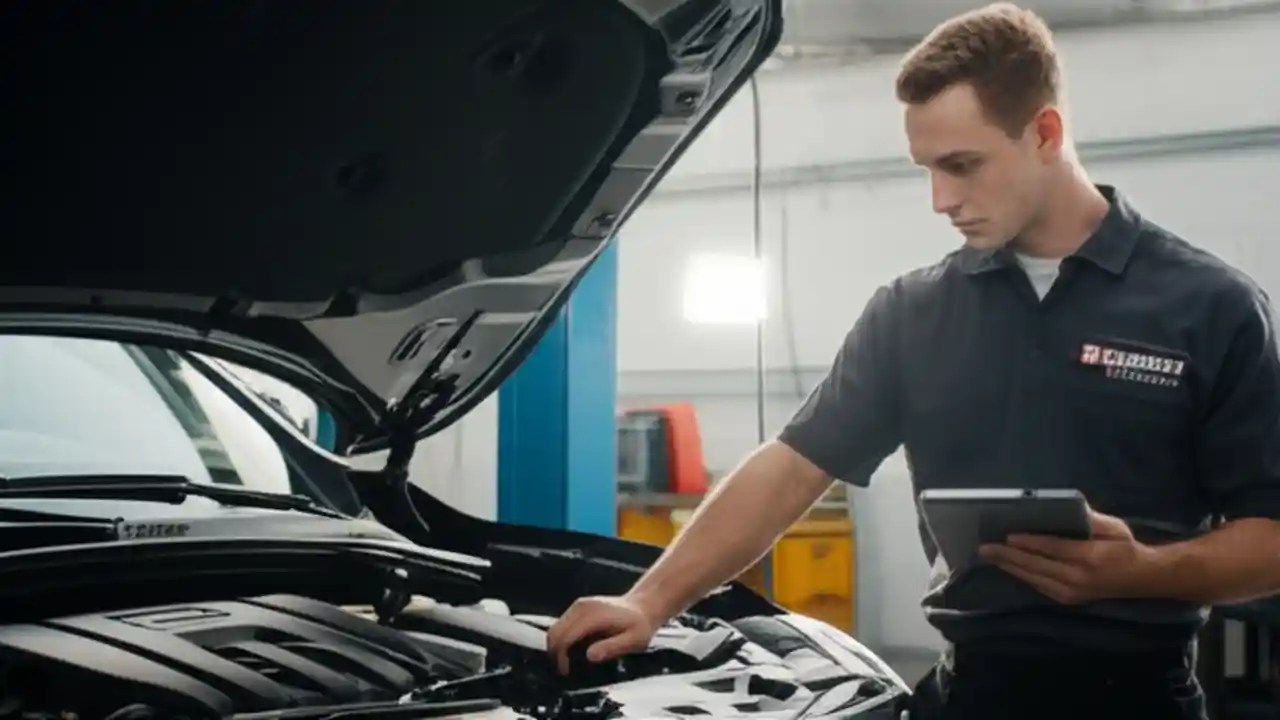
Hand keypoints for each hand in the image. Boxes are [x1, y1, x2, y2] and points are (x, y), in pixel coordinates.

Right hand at [545, 594, 658, 674]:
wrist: (643, 607)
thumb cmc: (639, 626)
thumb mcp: (634, 640)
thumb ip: (612, 647)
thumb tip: (590, 656)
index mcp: (594, 615)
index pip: (565, 637)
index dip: (561, 657)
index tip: (567, 672)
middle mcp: (582, 607)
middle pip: (554, 632)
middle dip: (555, 653)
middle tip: (564, 670)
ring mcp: (579, 605)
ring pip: (555, 628)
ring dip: (557, 646)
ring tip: (568, 662)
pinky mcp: (578, 607)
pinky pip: (562, 624)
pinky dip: (562, 639)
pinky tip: (574, 650)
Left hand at [978, 507, 1160, 604]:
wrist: (1143, 579)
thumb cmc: (1126, 548)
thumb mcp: (1114, 527)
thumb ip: (1091, 519)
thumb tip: (1065, 509)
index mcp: (1090, 557)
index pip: (1052, 549)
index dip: (1029, 543)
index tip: (1007, 536)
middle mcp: (1077, 578)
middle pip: (1036, 566)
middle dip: (1008, 556)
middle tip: (985, 548)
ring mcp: (1072, 592)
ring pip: (1034, 578)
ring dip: (1010, 567)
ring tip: (990, 556)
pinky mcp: (1068, 599)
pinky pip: (1039, 586)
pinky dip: (1022, 575)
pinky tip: (1009, 566)